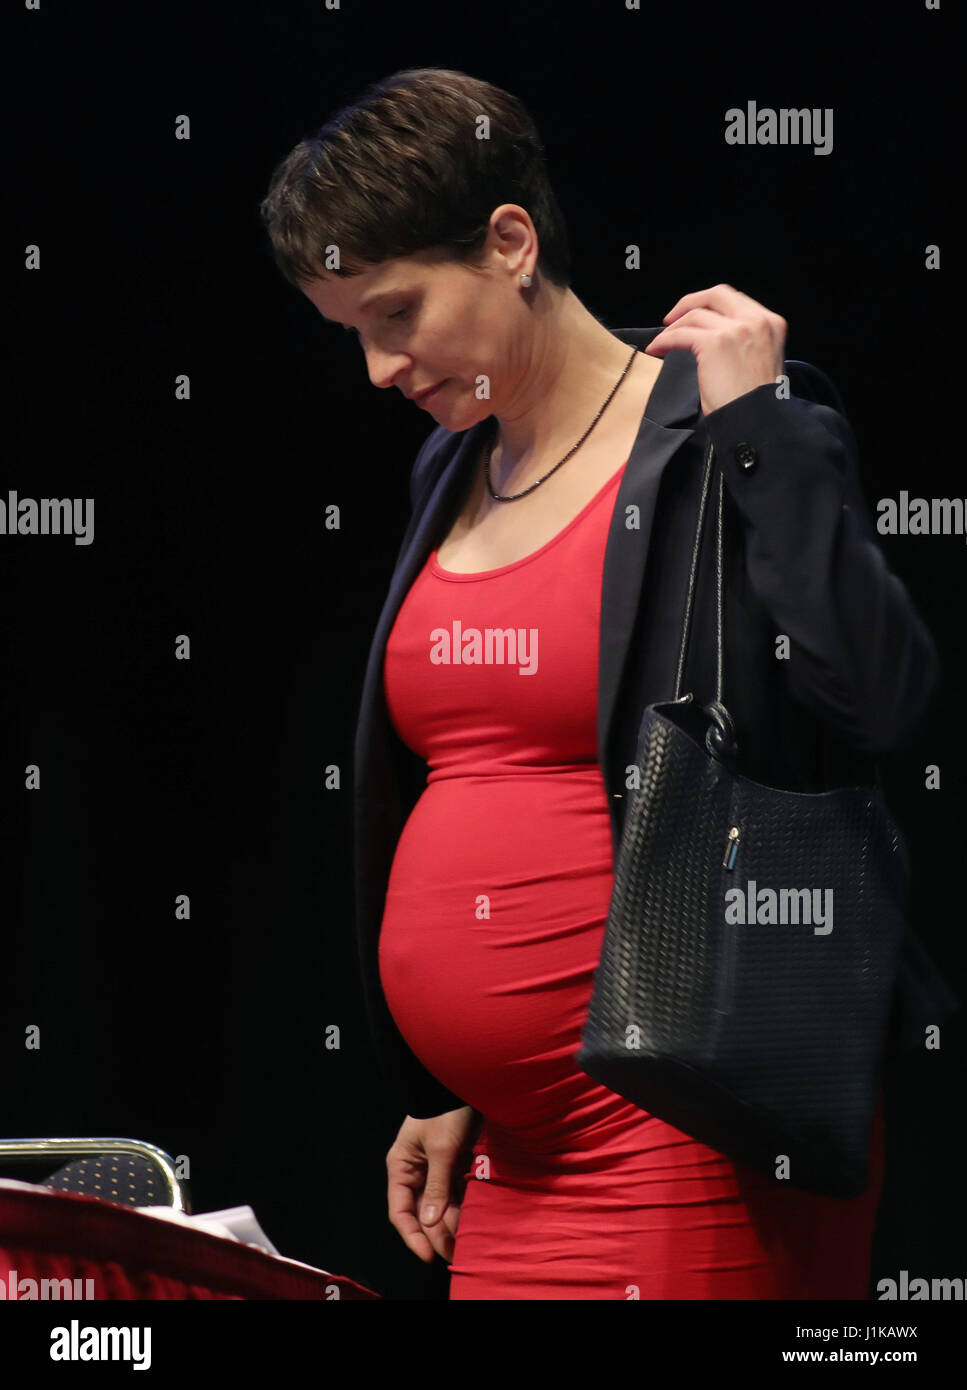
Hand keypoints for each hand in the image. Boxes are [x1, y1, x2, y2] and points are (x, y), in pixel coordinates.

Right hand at [386, 1106, 482, 1263]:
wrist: (465, 1087)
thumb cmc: (446, 1112)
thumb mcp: (441, 1148)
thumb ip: (436, 1186)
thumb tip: (429, 1222)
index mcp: (401, 1167)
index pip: (400, 1211)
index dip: (413, 1236)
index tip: (429, 1255)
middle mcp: (414, 1173)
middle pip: (420, 1213)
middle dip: (435, 1234)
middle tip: (454, 1253)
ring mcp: (433, 1171)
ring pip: (438, 1207)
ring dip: (449, 1224)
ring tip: (464, 1243)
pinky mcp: (451, 1167)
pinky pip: (453, 1196)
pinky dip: (460, 1209)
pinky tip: (470, 1223)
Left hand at [644, 283, 786, 415]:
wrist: (758, 420)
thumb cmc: (756, 403)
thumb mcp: (759, 361)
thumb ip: (744, 343)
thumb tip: (712, 339)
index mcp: (771, 324)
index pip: (736, 300)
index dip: (711, 305)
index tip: (695, 315)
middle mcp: (756, 320)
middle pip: (716, 294)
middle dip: (690, 302)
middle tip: (672, 319)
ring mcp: (736, 329)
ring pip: (695, 314)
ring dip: (674, 327)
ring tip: (662, 342)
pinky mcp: (714, 343)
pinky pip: (681, 334)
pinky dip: (665, 340)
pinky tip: (657, 349)